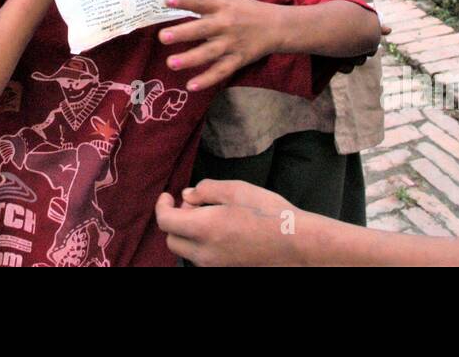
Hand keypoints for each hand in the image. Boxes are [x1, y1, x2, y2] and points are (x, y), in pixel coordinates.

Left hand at [155, 180, 299, 265]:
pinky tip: (222, 230)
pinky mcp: (226, 269)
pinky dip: (201, 244)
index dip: (161, 206)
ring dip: (188, 233)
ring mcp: (215, 265)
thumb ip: (205, 190)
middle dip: (174, 220)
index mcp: (203, 229)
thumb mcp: (236, 189)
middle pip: (172, 240)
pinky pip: (202, 258)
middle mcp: (204, 252)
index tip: (167, 196)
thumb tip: (187, 196)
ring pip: (187, 251)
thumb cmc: (268, 212)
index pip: (165, 221)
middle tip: (193, 204)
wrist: (296, 243)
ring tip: (211, 215)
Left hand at [158, 0, 277, 90]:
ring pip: (209, 53)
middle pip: (202, 29)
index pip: (200, 1)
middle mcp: (225, 24)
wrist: (275, 26)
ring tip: (171, 63)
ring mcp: (232, 43)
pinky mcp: (237, 60)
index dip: (184, 0)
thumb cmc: (242, 5)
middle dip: (182, 33)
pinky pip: (221, 71)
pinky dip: (207, 80)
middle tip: (162, 37)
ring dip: (190, 59)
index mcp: (220, 5)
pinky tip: (191, 86)